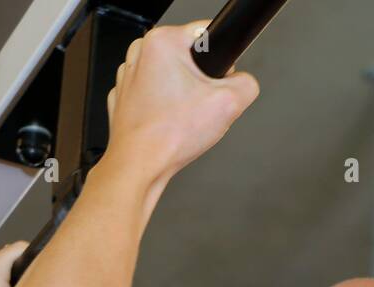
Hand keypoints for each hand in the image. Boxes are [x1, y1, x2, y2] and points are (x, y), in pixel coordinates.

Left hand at [104, 21, 259, 180]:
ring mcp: (129, 74)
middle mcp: (140, 52)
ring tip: (182, 118)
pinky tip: (168, 123)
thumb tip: (244, 81)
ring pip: (172, 77)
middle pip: (189, 58)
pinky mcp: (125, 95)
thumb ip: (248, 83)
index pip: (207, 34)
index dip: (221, 62)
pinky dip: (164, 107)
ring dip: (182, 95)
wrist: (139, 165)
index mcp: (163, 42)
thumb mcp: (230, 104)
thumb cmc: (169, 137)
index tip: (215, 84)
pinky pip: (156, 95)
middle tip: (199, 107)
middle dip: (201, 82)